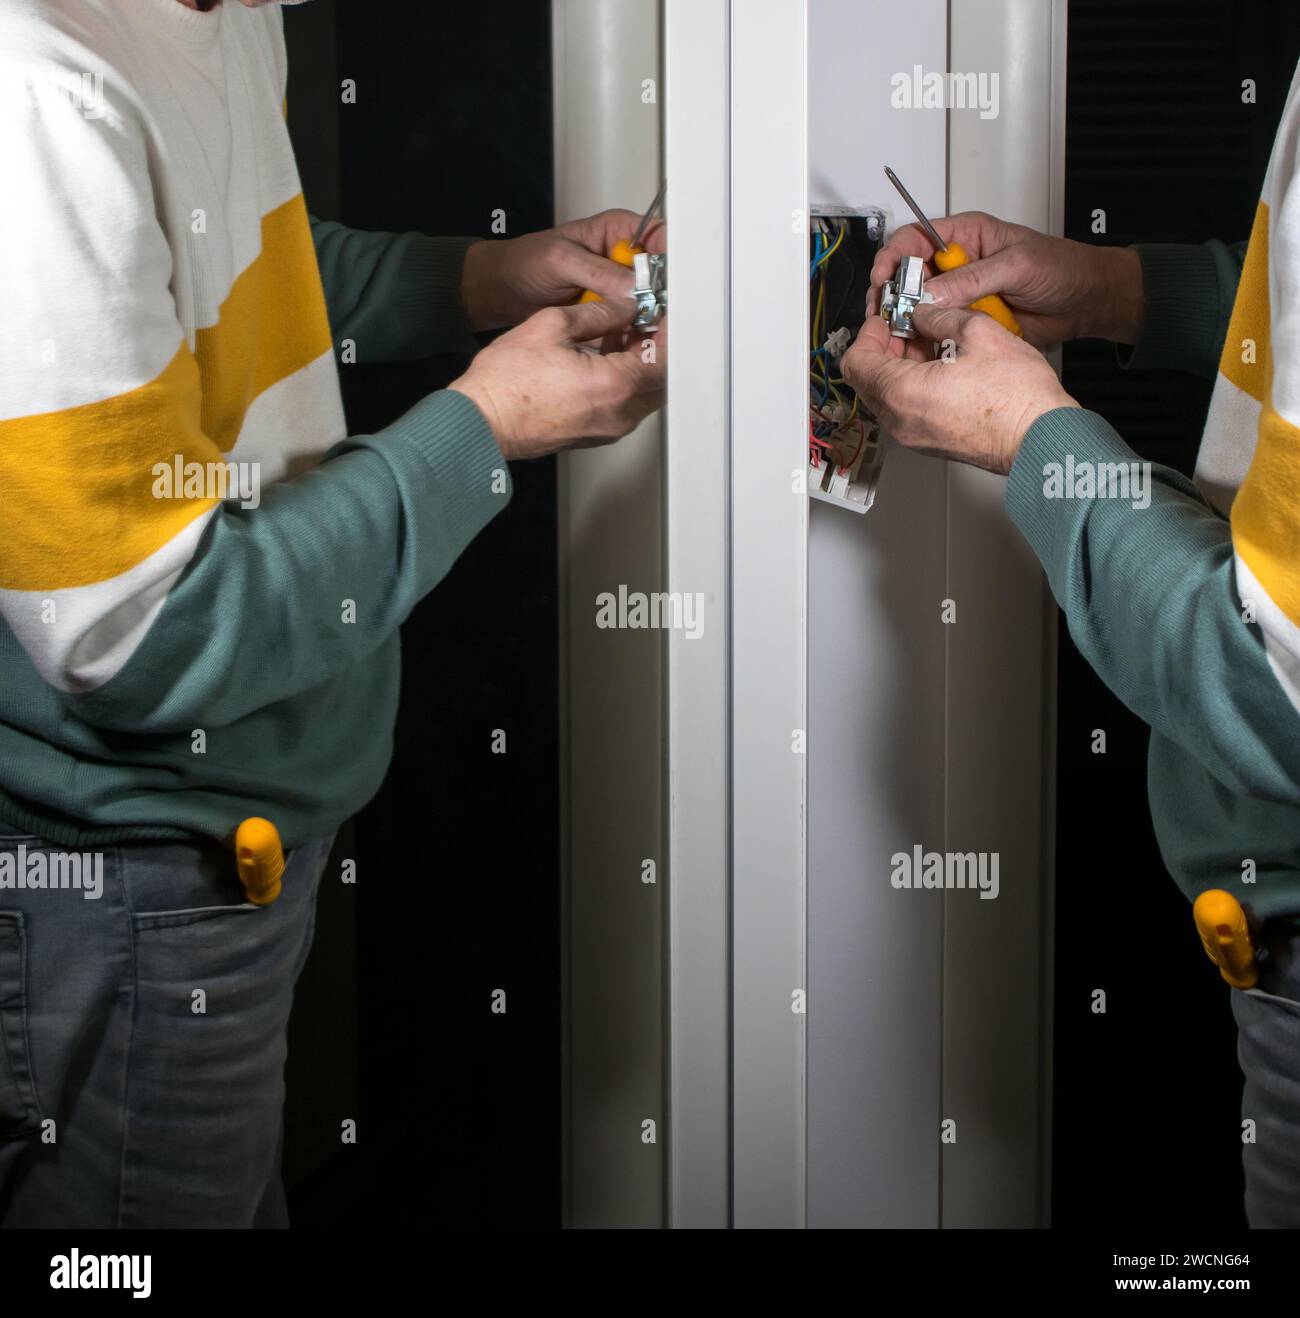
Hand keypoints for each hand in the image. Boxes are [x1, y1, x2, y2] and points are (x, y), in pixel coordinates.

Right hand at [449, 296, 665, 460]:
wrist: (483, 422)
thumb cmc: (506, 385)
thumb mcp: (552, 325)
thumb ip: (599, 312)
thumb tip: (623, 307)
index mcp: (615, 386)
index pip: (665, 356)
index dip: (667, 329)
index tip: (661, 311)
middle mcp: (619, 414)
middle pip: (661, 378)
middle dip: (656, 345)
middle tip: (643, 320)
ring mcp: (609, 429)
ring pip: (644, 393)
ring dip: (640, 363)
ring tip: (619, 334)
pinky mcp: (596, 435)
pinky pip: (624, 405)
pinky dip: (624, 381)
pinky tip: (604, 357)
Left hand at [460, 209, 666, 332]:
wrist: (503, 291)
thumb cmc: (525, 262)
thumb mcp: (562, 260)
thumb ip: (599, 272)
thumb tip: (635, 287)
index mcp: (618, 232)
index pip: (660, 238)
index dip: (671, 258)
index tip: (672, 283)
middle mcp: (623, 259)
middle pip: (661, 276)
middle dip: (663, 295)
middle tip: (661, 313)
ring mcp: (618, 288)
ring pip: (649, 303)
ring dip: (649, 319)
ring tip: (647, 332)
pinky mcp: (610, 312)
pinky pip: (631, 324)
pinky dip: (632, 335)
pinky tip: (632, 343)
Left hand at [841, 303, 1078, 475]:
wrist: (1041, 437)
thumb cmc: (1017, 397)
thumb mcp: (978, 332)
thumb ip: (940, 315)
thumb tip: (924, 311)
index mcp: (902, 393)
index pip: (855, 362)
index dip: (867, 333)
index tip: (886, 318)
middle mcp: (900, 421)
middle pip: (867, 379)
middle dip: (884, 347)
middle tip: (907, 324)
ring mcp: (913, 436)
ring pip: (887, 394)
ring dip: (899, 365)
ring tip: (930, 341)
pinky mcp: (930, 442)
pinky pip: (906, 409)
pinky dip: (913, 384)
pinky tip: (942, 364)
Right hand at [870, 211, 1143, 348]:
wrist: (1086, 303)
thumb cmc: (1062, 268)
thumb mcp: (1017, 265)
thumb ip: (972, 278)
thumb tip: (931, 294)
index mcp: (966, 237)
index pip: (915, 239)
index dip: (894, 256)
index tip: (884, 278)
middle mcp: (957, 267)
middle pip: (908, 277)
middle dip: (893, 295)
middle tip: (886, 313)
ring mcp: (960, 297)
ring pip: (919, 309)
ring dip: (908, 322)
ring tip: (900, 334)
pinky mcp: (966, 323)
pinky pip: (938, 332)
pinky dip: (927, 341)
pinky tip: (921, 347)